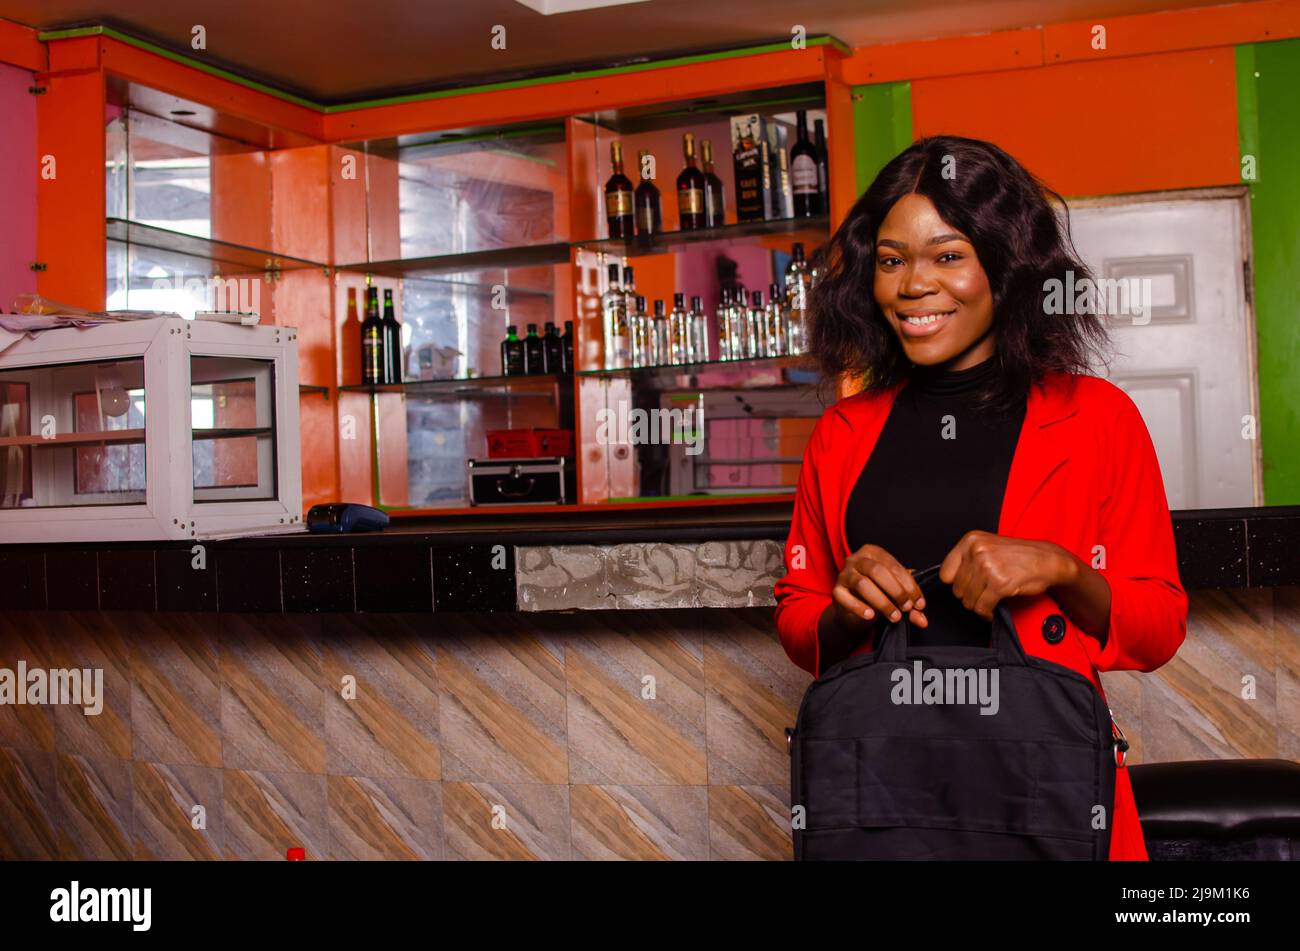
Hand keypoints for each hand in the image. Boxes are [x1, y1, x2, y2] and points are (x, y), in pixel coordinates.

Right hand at [831, 544, 928, 628]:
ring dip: (882, 602)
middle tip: (907, 608)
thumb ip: (909, 605)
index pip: (894, 566)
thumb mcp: (895, 595)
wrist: (852, 610)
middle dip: (896, 591)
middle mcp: (856, 559)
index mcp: (873, 552)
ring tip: (894, 616)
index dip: (909, 586)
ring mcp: (844, 574)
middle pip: (877, 571)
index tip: (919, 603)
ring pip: (862, 584)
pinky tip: (871, 616)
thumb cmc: (877, 594)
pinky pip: (846, 598)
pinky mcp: (836, 591)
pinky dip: (859, 608)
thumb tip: (922, 620)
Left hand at [938, 531, 1074, 619]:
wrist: (1047, 560)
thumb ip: (967, 559)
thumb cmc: (1018, 556)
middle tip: (983, 595)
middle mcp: (977, 551)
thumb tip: (950, 581)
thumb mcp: (987, 546)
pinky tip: (994, 609)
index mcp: (971, 540)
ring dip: (978, 605)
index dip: (955, 584)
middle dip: (969, 596)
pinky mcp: (999, 584)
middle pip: (956, 589)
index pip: (945, 572)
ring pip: (968, 600)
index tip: (966, 587)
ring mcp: (987, 567)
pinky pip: (982, 607)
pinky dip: (987, 613)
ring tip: (989, 600)